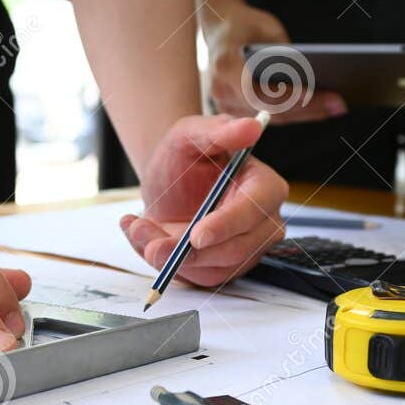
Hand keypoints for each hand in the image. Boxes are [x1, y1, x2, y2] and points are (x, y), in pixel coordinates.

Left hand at [119, 114, 287, 287]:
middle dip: (188, 252)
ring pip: (212, 269)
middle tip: (150, 244)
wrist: (168, 181)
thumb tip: (251, 126)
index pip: (253, 211)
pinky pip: (196, 277)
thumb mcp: (191, 134)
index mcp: (266, 187)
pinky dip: (166, 264)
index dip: (225, 225)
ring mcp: (246, 250)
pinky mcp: (224, 268)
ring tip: (139, 231)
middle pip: (234, 249)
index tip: (196, 236)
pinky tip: (145, 239)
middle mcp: (264, 224)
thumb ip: (219, 130)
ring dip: (170, 258)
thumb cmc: (185, 155)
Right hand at [202, 0, 346, 122]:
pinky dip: (296, 112)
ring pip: (273, 118)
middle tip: (338, 102)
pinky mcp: (238, 111)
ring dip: (307, 113)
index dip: (284, 96)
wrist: (219, 29)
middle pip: (270, 109)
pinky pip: (270, 116)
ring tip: (336, 106)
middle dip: (307, 107)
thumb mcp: (266, 28)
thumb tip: (312, 76)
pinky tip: (322, 107)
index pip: (256, 92)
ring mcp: (227, 104)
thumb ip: (283, 52)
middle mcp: (222, 90)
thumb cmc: (245, 24)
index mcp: (225, 65)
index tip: (311, 93)